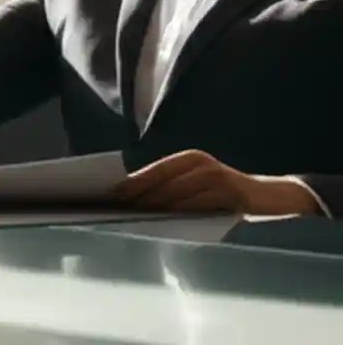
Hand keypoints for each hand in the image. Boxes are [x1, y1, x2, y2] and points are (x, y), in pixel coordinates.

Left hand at [114, 149, 320, 215]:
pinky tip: (166, 222)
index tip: (109, 195)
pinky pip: (198, 205)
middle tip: (116, 208)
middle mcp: (200, 162)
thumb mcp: (198, 188)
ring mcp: (215, 175)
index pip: (153, 170)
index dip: (131, 182)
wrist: (271, 197)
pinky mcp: (230, 191)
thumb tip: (134, 201)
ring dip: (154, 207)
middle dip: (137, 196)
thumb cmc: (225, 196)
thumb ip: (173, 190)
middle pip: (160, 181)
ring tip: (134, 217)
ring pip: (176, 194)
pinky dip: (180, 213)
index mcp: (189, 159)